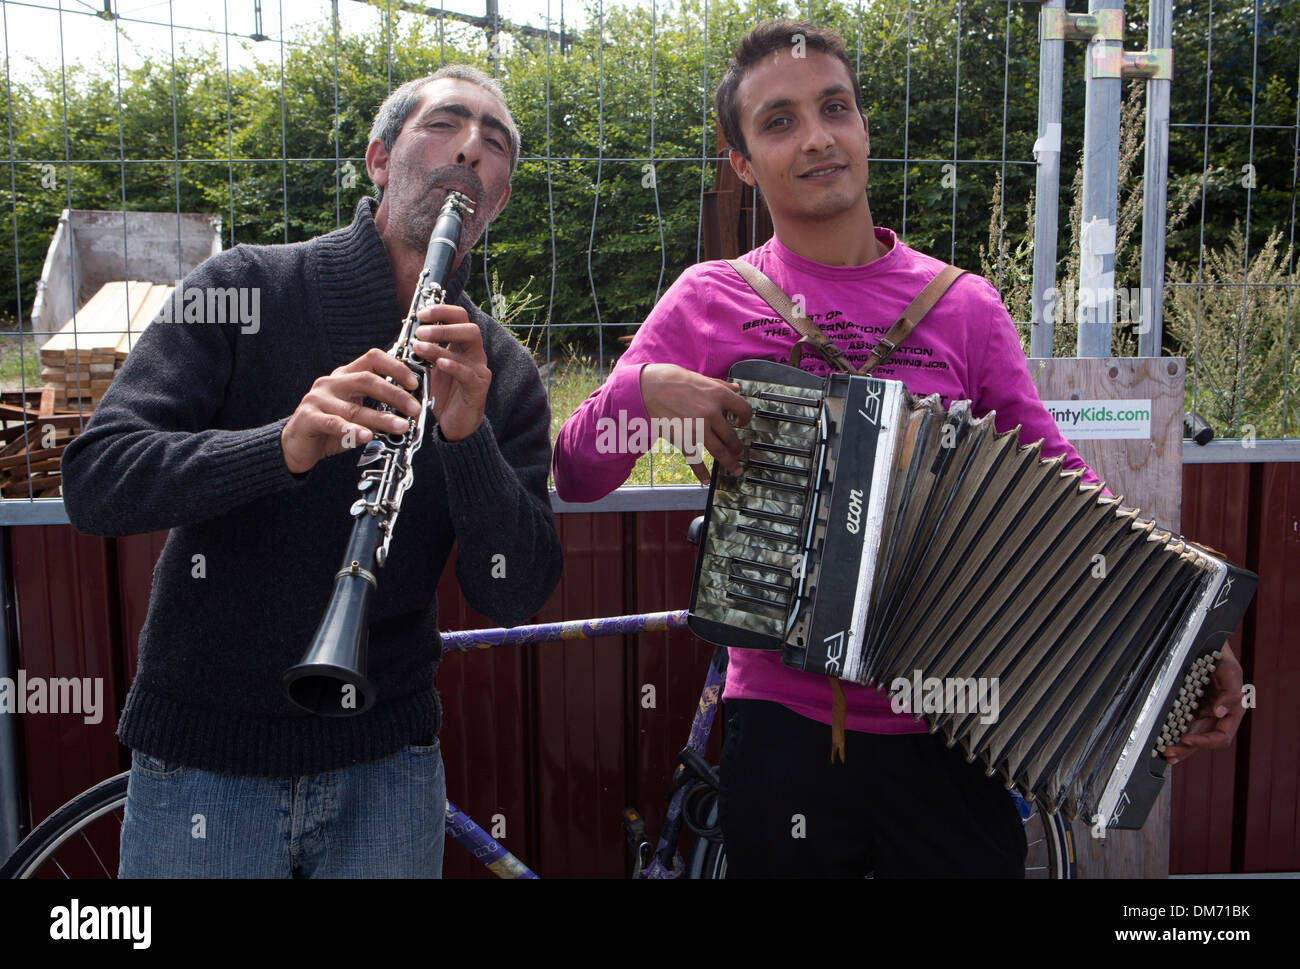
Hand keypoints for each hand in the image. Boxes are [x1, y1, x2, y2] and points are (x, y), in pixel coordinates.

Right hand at [281, 347, 421, 474]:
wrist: (296, 445)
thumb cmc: (331, 427)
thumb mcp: (357, 414)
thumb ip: (377, 410)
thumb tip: (408, 414)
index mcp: (345, 375)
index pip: (372, 359)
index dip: (395, 367)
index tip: (414, 383)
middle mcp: (331, 383)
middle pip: (366, 380)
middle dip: (394, 394)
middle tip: (414, 409)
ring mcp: (318, 399)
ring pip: (354, 407)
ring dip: (381, 418)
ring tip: (401, 427)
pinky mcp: (308, 418)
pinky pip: (333, 423)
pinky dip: (352, 430)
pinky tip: (367, 437)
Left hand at [413, 303, 490, 442]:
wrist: (452, 424)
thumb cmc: (441, 394)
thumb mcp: (428, 368)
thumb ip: (421, 351)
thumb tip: (404, 335)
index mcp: (462, 345)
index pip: (459, 317)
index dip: (442, 310)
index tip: (420, 314)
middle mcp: (474, 354)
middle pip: (469, 327)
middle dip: (444, 324)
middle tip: (420, 330)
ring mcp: (479, 369)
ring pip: (469, 345)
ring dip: (442, 342)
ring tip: (419, 346)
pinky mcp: (478, 387)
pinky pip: (468, 372)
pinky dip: (453, 366)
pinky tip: (438, 364)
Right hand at [639, 364, 752, 484]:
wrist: (646, 387)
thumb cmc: (670, 379)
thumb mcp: (700, 378)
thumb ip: (720, 385)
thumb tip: (736, 388)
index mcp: (718, 394)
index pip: (743, 409)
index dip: (746, 417)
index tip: (742, 422)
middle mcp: (711, 412)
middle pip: (732, 436)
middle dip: (737, 447)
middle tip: (738, 452)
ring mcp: (697, 428)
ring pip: (719, 451)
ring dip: (729, 462)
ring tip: (734, 468)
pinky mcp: (682, 439)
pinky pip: (695, 459)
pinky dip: (701, 473)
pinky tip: (706, 480)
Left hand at [1162, 644, 1246, 765]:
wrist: (1208, 647)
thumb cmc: (1223, 660)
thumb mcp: (1231, 672)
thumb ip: (1230, 693)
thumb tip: (1220, 712)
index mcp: (1231, 714)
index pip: (1220, 736)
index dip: (1205, 741)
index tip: (1187, 739)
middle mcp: (1217, 718)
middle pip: (1203, 742)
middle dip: (1186, 750)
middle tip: (1169, 753)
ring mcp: (1202, 715)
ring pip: (1191, 737)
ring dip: (1179, 748)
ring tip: (1164, 753)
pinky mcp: (1188, 710)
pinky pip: (1180, 726)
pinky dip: (1172, 736)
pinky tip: (1161, 742)